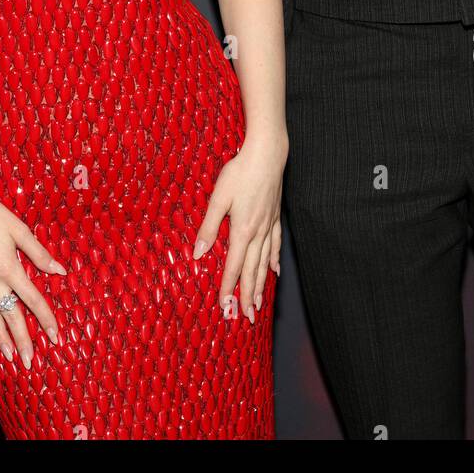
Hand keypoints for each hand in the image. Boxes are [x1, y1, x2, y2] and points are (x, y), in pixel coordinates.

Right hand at [0, 189, 65, 365]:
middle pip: (11, 317)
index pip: (33, 300)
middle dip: (22, 340)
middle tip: (29, 361)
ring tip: (10, 357)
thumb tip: (59, 269)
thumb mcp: (19, 230)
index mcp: (9, 269)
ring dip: (0, 339)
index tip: (55, 336)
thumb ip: (38, 252)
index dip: (46, 319)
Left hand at [193, 134, 286, 323]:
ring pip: (264, 263)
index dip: (228, 289)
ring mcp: (269, 226)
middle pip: (252, 271)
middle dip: (248, 296)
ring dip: (261, 285)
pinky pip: (275, 245)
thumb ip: (208, 227)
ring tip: (259, 304)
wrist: (268, 154)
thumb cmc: (240, 172)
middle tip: (246, 318)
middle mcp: (258, 233)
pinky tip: (274, 271)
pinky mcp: (275, 217)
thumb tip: (198, 253)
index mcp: (242, 230)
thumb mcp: (219, 197)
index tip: (225, 308)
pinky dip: (273, 261)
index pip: (233, 267)